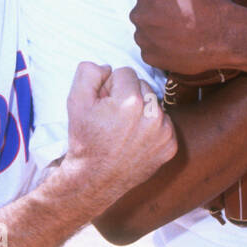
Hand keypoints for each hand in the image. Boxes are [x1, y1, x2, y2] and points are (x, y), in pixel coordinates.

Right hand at [59, 63, 176, 214]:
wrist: (95, 179)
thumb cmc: (85, 139)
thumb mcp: (75, 101)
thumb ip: (89, 72)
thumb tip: (109, 67)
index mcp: (130, 102)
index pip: (126, 72)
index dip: (111, 86)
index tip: (104, 104)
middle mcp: (153, 116)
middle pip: (143, 85)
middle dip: (128, 96)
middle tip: (113, 117)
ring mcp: (164, 133)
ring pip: (155, 103)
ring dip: (142, 111)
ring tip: (124, 129)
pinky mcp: (170, 146)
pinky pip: (164, 123)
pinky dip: (152, 127)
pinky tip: (136, 139)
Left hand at [130, 0, 234, 74]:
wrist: (226, 36)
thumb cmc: (212, 2)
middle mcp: (139, 14)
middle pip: (144, 10)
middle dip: (157, 11)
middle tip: (181, 17)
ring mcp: (143, 37)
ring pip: (146, 31)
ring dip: (158, 30)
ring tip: (183, 32)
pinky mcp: (150, 56)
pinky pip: (151, 49)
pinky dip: (162, 48)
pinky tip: (181, 44)